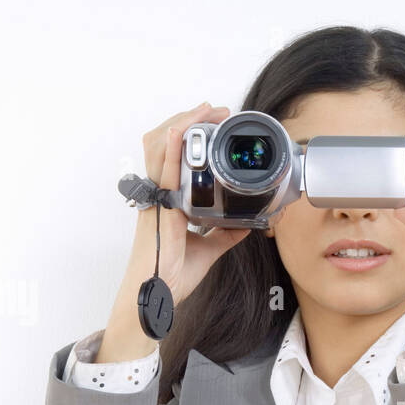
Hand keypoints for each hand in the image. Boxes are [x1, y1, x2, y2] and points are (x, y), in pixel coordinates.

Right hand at [137, 102, 251, 305]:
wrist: (160, 295)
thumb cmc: (174, 274)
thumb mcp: (209, 248)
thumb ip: (225, 234)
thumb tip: (246, 224)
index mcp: (169, 198)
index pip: (174, 154)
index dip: (190, 133)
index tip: (214, 122)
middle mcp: (159, 193)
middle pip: (165, 142)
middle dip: (189, 120)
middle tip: (216, 110)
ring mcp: (157, 198)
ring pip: (160, 148)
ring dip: (183, 125)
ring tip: (205, 111)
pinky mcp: (159, 209)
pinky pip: (162, 173)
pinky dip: (169, 150)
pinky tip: (177, 132)